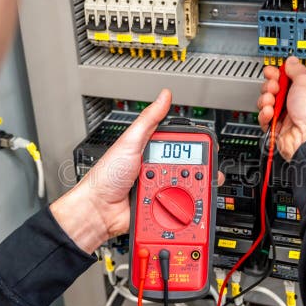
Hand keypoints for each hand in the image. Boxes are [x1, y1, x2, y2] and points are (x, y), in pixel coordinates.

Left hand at [50, 89, 223, 253]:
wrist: (98, 209)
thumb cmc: (106, 175)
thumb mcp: (130, 141)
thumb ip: (149, 119)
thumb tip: (164, 96)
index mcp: (148, 150)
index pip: (178, 145)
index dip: (193, 146)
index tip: (207, 147)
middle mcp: (154, 169)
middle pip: (185, 168)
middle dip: (197, 171)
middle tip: (205, 172)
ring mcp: (156, 189)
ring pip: (183, 189)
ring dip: (188, 191)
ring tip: (192, 190)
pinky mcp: (157, 207)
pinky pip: (175, 207)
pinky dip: (180, 207)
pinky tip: (181, 204)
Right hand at [257, 56, 305, 160]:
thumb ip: (296, 69)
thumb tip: (291, 61)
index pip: (291, 78)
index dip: (279, 73)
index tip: (273, 71)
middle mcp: (301, 104)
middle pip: (277, 89)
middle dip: (271, 86)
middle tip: (273, 87)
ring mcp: (290, 117)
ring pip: (269, 104)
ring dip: (266, 100)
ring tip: (271, 101)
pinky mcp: (280, 130)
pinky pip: (266, 119)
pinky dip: (265, 115)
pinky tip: (269, 112)